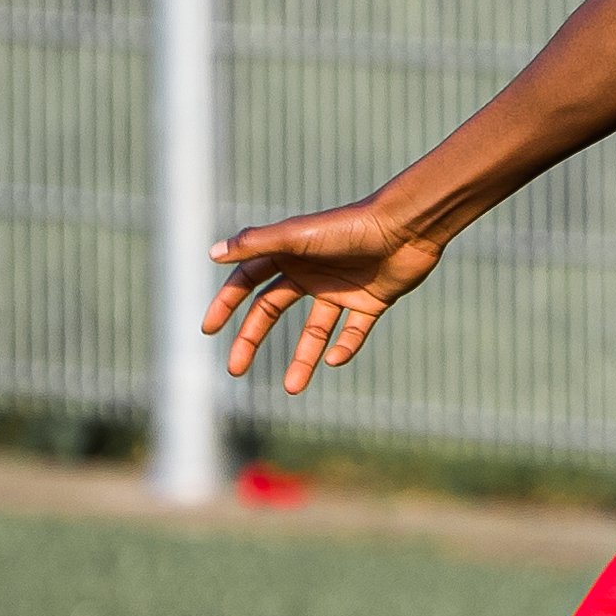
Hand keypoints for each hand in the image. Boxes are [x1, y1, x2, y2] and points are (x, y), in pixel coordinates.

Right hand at [202, 201, 445, 392]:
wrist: (407, 227)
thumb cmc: (350, 227)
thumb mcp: (297, 236)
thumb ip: (255, 244)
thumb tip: (213, 253)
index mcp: (290, 253)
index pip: (248, 281)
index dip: (227, 303)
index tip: (209, 330)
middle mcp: (312, 271)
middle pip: (272, 309)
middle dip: (251, 339)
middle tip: (235, 369)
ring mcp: (341, 288)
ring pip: (314, 331)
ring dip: (302, 359)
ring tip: (293, 389)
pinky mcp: (371, 301)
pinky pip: (353, 332)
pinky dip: (344, 348)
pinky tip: (335, 361)